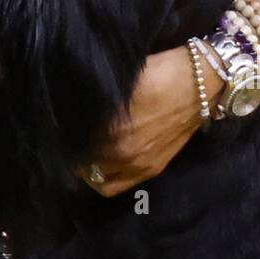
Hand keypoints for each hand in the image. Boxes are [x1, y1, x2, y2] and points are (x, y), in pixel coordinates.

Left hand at [76, 45, 223, 196]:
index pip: (74, 143)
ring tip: (84, 153)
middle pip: (83, 164)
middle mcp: (123, 153)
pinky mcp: (153, 168)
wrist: (200, 84)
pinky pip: (118, 185)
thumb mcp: (121, 81)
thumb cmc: (159, 72)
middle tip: (68, 139)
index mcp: (112, 130)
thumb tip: (72, 102)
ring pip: (99, 180)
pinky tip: (103, 162)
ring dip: (88, 168)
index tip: (59, 127)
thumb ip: (95, 98)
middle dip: (73, 153)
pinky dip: (105, 177)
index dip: (64, 135)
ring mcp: (139, 165)